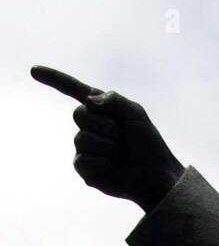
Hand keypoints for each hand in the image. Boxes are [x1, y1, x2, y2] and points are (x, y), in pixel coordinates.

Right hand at [31, 65, 184, 210]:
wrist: (156, 174)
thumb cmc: (148, 144)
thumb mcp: (136, 113)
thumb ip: (114, 100)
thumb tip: (90, 101)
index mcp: (101, 109)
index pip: (73, 90)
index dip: (54, 80)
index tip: (34, 71)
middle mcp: (89, 127)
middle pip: (79, 114)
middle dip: (104, 124)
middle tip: (121, 136)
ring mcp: (85, 148)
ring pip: (81, 138)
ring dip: (106, 145)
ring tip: (120, 153)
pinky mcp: (85, 169)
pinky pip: (82, 160)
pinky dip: (101, 162)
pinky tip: (112, 166)